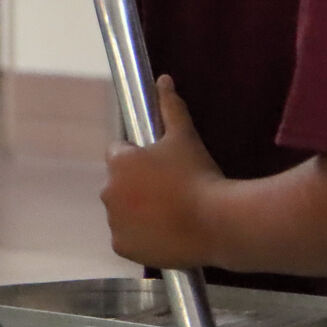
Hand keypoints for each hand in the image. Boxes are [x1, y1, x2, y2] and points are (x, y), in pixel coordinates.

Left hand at [102, 76, 224, 269]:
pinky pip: (126, 238)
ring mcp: (114, 220)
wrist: (218, 222)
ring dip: (138, 211)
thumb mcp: (185, 137)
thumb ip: (170, 106)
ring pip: (122, 212)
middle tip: (170, 192)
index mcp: (118, 162)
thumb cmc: (200, 175)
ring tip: (171, 214)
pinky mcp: (122, 246)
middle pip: (119, 184)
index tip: (161, 167)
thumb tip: (163, 79)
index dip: (140, 159)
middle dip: (137, 186)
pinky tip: (164, 233)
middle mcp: (108, 190)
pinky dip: (140, 237)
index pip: (119, 154)